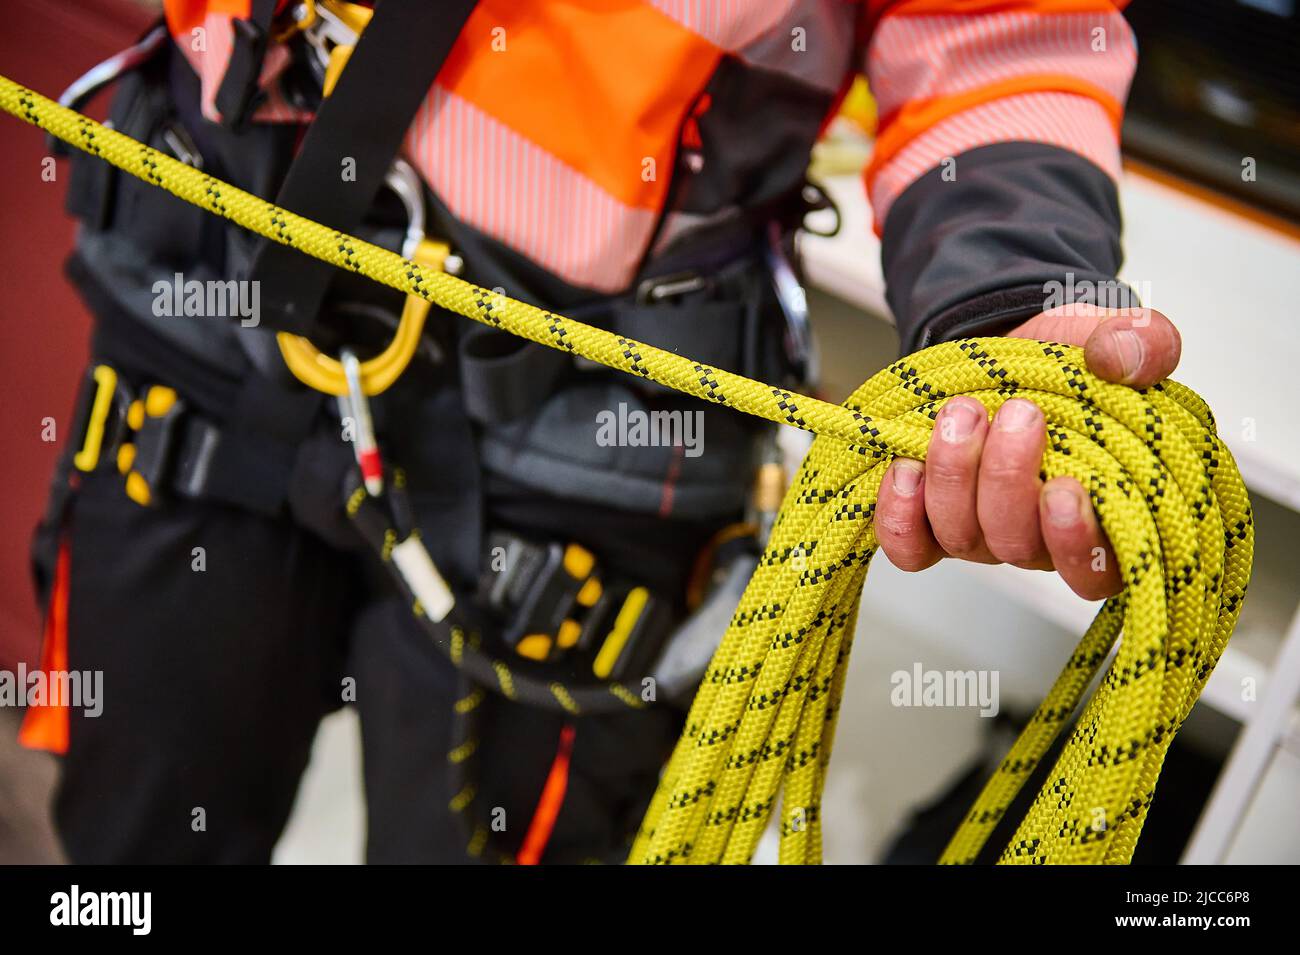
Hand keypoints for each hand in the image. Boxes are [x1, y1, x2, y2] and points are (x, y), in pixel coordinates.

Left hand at [875, 304, 1181, 598]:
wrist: (1006, 344)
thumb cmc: (1069, 360)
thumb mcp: (1112, 337)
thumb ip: (1143, 342)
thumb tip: (1127, 358)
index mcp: (1106, 512)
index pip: (1099, 571)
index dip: (1079, 544)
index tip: (1065, 488)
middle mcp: (1042, 537)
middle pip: (1019, 546)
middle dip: (1008, 480)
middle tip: (1014, 413)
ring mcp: (982, 533)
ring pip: (961, 538)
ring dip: (954, 475)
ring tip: (961, 412)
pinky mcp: (930, 522)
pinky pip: (910, 547)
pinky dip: (900, 513)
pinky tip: (906, 468)